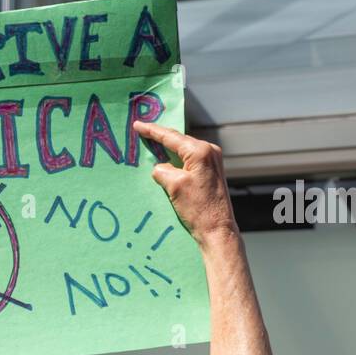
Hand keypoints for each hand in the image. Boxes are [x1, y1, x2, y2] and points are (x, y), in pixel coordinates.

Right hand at [133, 121, 237, 245]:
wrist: (217, 229)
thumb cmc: (198, 209)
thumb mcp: (174, 186)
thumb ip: (163, 170)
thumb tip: (159, 167)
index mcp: (200, 152)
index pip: (170, 137)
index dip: (152, 131)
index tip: (137, 125)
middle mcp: (210, 152)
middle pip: (179, 141)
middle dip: (160, 138)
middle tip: (142, 131)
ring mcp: (213, 161)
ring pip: (184, 150)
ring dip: (168, 149)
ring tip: (152, 144)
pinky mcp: (212, 172)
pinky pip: (190, 160)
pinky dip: (177, 160)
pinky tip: (167, 161)